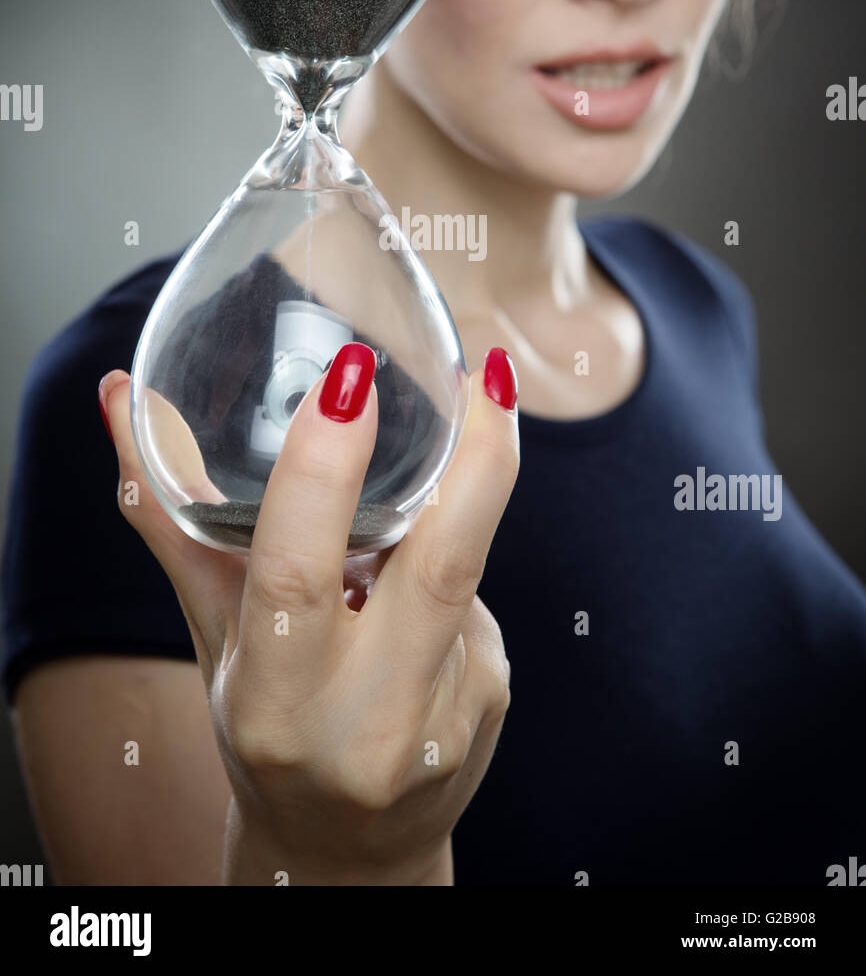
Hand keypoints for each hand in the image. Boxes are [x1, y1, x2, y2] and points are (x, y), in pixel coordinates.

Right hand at [99, 343, 519, 884]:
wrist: (349, 858)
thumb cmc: (269, 733)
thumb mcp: (215, 639)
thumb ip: (176, 520)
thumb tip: (126, 398)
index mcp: (277, 701)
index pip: (297, 575)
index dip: (323, 471)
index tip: (350, 377)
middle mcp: (368, 722)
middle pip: (443, 564)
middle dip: (479, 457)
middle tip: (484, 373)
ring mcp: (445, 719)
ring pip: (459, 567)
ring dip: (439, 516)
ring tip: (384, 546)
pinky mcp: (495, 702)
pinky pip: (477, 599)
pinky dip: (444, 574)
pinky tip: (411, 609)